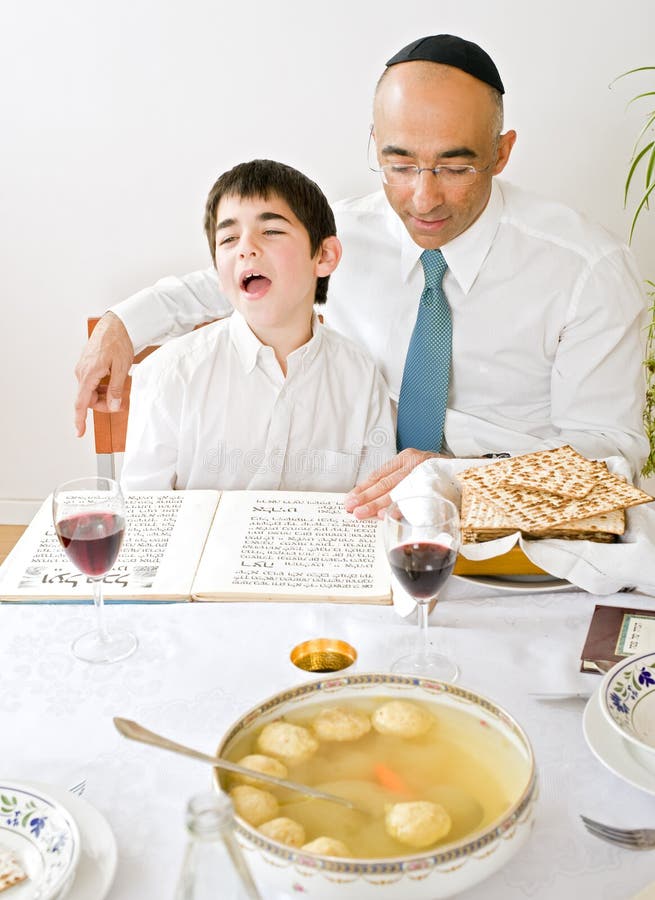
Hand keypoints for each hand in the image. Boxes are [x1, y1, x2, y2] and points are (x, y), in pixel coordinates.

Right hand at [74, 312, 133, 436]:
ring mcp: (83, 368)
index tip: (79, 432)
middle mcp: (81, 372)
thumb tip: (114, 406)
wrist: (115, 324)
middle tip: (121, 402)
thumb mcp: (121, 368)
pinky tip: (112, 381)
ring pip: (91, 391)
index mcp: (88, 374)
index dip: (80, 419)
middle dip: (104, 404)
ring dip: (104, 395)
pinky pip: (92, 383)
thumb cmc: (118, 342)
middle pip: (89, 399)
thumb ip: (115, 389)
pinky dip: (101, 386)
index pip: (82, 403)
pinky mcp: (87, 365)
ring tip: (119, 388)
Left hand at [344, 449, 438, 518]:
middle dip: (365, 498)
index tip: (350, 498)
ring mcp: (425, 475)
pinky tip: (386, 516)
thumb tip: (376, 503)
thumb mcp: (418, 471)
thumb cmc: (442, 476)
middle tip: (351, 509)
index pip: (380, 474)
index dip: (363, 488)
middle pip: (384, 484)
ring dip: (376, 505)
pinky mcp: (435, 488)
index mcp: (408, 458)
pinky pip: (413, 501)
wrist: (472, 475)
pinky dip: (398, 509)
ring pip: (396, 492)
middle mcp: (415, 464)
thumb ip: (401, 482)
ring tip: (362, 514)